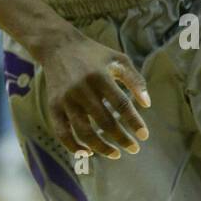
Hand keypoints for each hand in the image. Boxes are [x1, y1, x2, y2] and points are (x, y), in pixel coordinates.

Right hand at [41, 34, 150, 159]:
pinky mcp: (53, 106)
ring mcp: (66, 99)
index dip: (134, 122)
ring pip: (84, 131)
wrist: (58, 46)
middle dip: (121, 139)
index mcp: (100, 76)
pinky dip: (73, 146)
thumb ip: (135, 80)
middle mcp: (82, 89)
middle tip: (134, 149)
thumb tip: (147, 105)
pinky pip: (62, 132)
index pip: (121, 105)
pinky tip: (87, 153)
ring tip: (115, 154)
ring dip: (101, 147)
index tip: (144, 136)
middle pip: (104, 122)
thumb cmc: (94, 54)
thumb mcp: (118, 60)